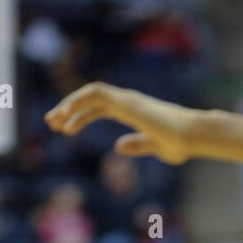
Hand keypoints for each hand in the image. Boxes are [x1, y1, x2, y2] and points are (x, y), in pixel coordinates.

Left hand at [44, 82, 193, 163]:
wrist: (192, 137)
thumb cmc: (180, 143)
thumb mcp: (155, 148)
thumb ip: (137, 145)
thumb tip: (118, 147)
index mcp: (131, 111)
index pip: (99, 108)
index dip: (79, 117)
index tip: (64, 130)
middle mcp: (127, 101)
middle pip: (90, 100)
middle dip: (68, 109)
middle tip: (50, 123)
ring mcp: (126, 99)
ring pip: (90, 94)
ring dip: (70, 104)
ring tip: (54, 121)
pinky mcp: (126, 102)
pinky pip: (96, 96)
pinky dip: (78, 102)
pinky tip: (66, 116)